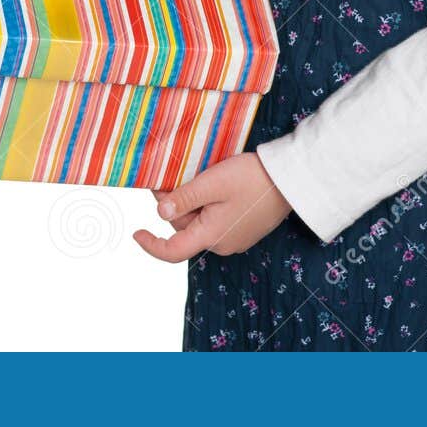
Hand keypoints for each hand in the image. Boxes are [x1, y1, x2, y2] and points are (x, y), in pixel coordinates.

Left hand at [132, 151, 290, 261]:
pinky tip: (211, 185)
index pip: (173, 250)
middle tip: (170, 176)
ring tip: (192, 176)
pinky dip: (206, 204)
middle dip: (174, 205)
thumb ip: (184, 199)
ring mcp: (234, 237)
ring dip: (190, 202)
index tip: (136, 233)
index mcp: (211, 236)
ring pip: (199, 222)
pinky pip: (215, 219)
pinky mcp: (243, 228)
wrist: (290, 180)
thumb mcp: (212, 184)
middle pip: (185, 228)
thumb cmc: (251, 180)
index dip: (151, 245)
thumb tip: (160, 214)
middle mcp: (221, 243)